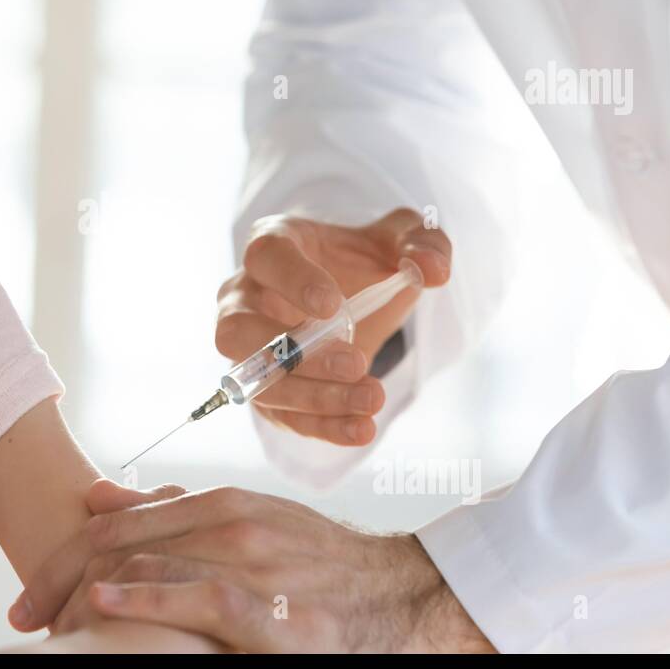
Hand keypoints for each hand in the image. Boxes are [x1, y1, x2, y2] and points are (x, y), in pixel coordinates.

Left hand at [11, 479, 494, 652]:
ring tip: (53, 626)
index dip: (64, 555)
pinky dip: (147, 600)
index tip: (33, 592)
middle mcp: (231, 524)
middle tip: (25, 614)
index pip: (119, 523)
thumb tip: (99, 498)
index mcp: (222, 502)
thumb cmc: (318, 561)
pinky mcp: (275, 611)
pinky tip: (106, 603)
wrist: (401, 593)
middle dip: (60, 580)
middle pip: (121, 545)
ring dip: (88, 598)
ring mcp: (254, 566)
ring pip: (151, 566)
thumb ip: (176, 510)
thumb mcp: (252, 519)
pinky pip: (200, 598)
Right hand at [217, 208, 450, 444]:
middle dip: (293, 354)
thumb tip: (431, 268)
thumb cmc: (362, 260)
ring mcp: (248, 348)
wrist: (353, 297)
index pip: (266, 258)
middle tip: (354, 361)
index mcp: (273, 247)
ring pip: (256, 380)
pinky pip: (281, 414)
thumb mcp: (399, 240)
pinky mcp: (265, 389)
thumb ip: (423, 242)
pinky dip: (321, 426)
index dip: (294, 281)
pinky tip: (360, 428)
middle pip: (238, 330)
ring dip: (314, 396)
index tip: (334, 306)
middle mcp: (244, 297)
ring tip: (371, 398)